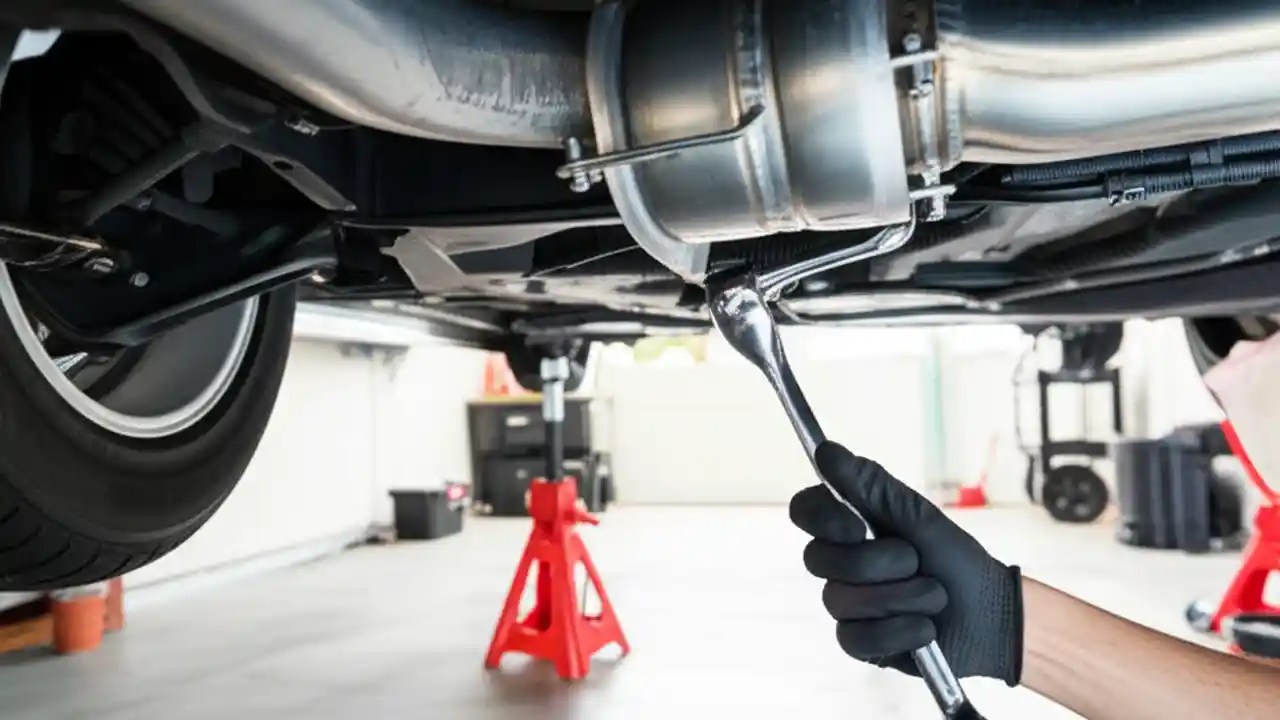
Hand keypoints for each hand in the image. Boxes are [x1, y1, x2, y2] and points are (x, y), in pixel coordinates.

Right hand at [789, 441, 1022, 685]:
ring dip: (902, 598)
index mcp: (850, 526)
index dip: (822, 518)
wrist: (992, 615)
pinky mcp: (860, 643)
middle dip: (880, 562)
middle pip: (820, 559)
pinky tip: (925, 630)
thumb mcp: (918, 517)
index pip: (806, 511)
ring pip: (842, 601)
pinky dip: (900, 632)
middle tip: (918, 561)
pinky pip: (856, 639)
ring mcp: (847, 606)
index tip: (856, 525)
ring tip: (934, 597)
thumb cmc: (955, 561)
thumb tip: (826, 449)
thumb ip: (870, 485)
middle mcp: (840, 564)